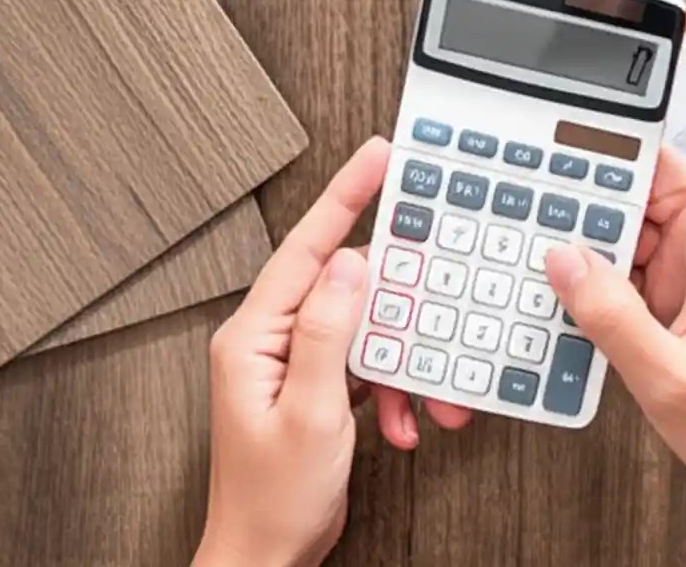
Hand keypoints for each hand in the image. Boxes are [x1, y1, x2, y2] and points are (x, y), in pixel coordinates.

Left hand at [193, 138, 463, 566]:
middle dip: (394, 299)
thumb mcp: (311, 410)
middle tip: (432, 274)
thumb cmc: (272, 497)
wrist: (267, 555)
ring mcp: (293, 363)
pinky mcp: (315, 386)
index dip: (343, 198)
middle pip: (342, 285)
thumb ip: (328, 331)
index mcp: (253, 337)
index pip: (304, 249)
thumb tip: (350, 265)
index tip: (375, 158)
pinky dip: (391, 388)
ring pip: (362, 329)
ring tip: (419, 396)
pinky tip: (402, 419)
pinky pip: (363, 363)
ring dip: (399, 361)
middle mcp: (269, 340)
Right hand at [544, 0, 685, 564]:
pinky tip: (578, 279)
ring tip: (563, 252)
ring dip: (596, 225)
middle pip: (654, 172)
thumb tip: (565, 258)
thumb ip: (612, 318)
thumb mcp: (668, 380)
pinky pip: (631, 247)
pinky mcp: (683, 283)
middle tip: (552, 183)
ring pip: (635, 210)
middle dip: (600, 176)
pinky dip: (600, 256)